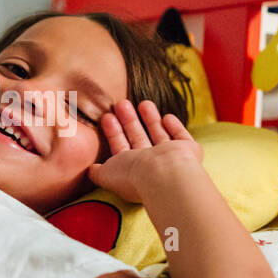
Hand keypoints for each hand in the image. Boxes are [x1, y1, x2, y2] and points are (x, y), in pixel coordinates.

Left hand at [87, 99, 203, 203]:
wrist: (164, 174)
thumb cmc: (134, 175)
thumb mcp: (107, 174)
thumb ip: (97, 172)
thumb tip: (88, 169)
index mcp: (132, 171)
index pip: (120, 148)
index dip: (113, 133)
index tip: (107, 116)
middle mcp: (152, 165)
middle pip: (138, 138)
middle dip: (129, 121)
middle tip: (121, 103)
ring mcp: (171, 158)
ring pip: (159, 134)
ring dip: (150, 119)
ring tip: (143, 102)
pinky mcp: (189, 151)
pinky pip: (181, 136)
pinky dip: (175, 126)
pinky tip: (167, 116)